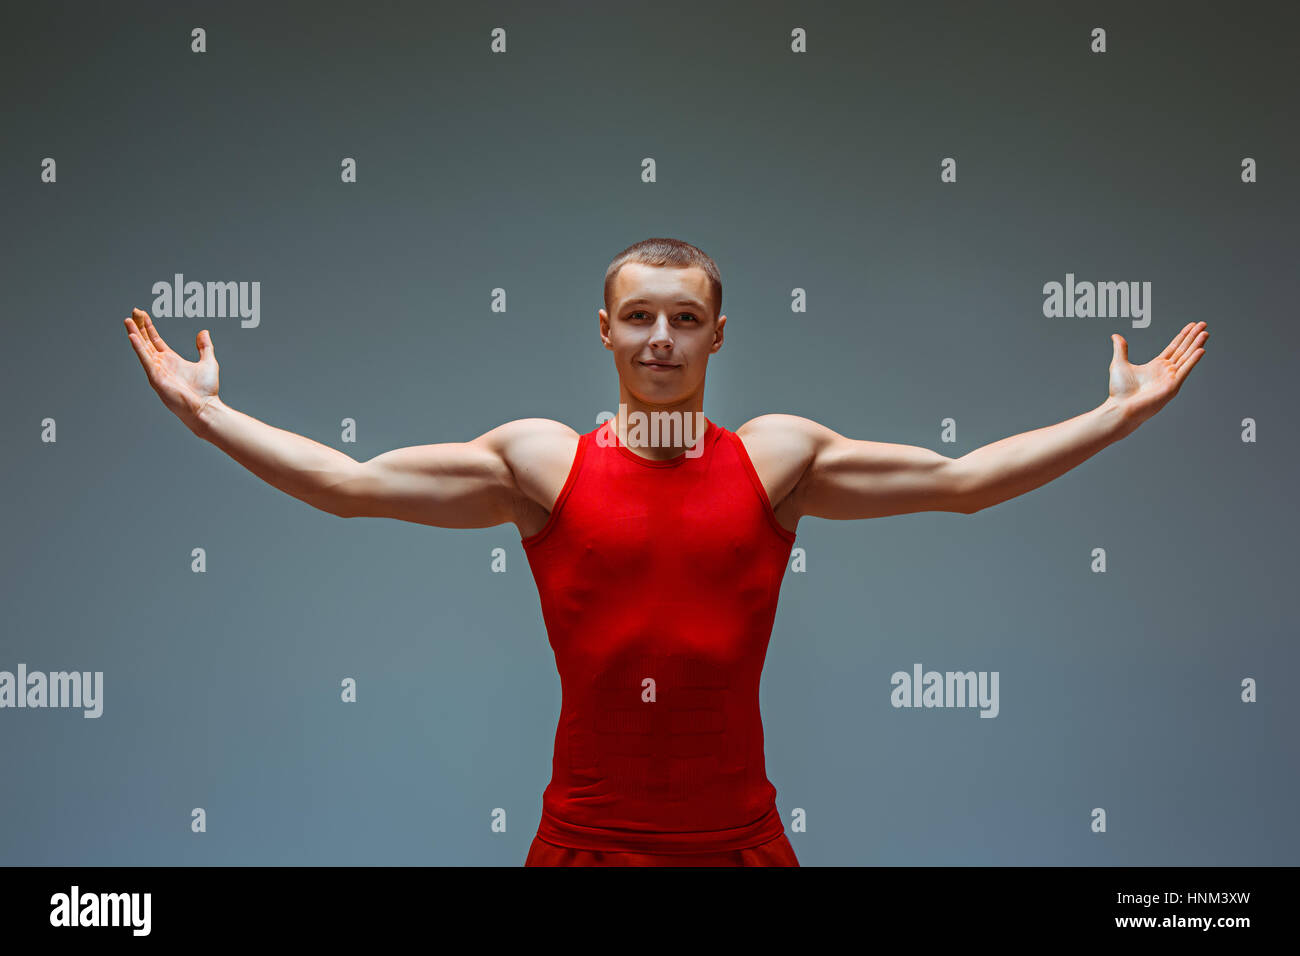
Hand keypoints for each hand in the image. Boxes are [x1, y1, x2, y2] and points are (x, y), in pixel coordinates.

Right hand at [124, 308, 220, 431]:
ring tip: (128, 320)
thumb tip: (203, 332)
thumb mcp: (208, 362)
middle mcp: (162, 364)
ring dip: (135, 334)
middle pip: (146, 341)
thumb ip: (205, 347)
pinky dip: (138, 348)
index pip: (155, 340)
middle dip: (140, 326)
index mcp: (171, 360)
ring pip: (143, 348)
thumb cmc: (206, 390)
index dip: (149, 327)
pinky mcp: (156, 378)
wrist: (205, 407)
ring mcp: (157, 371)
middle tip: (133, 311)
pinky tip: (132, 336)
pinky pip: (145, 360)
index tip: (142, 314)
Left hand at [1108, 321, 1207, 428]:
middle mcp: (1166, 371)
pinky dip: (1193, 360)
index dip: (1183, 336)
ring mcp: (1171, 379)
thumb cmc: (1120, 391)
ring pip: (1187, 358)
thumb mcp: (1119, 364)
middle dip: (1193, 337)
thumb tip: (1115, 336)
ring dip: (1196, 345)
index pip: (1174, 348)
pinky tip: (1201, 350)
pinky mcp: (1172, 386)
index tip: (1192, 325)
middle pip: (1183, 350)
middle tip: (1203, 324)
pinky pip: (1185, 370)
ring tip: (1205, 333)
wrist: (1121, 407)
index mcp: (1156, 366)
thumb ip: (1121, 349)